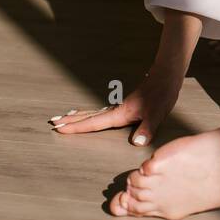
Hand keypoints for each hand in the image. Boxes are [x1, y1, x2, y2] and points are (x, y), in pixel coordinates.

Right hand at [48, 63, 184, 146]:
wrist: (166, 76)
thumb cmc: (162, 94)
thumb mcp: (157, 113)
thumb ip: (147, 129)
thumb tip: (136, 143)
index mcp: (120, 114)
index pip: (94, 122)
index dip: (77, 127)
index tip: (59, 128)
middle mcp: (116, 110)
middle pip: (89, 116)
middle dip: (71, 120)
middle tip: (52, 122)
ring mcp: (120, 107)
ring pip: (94, 112)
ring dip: (78, 116)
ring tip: (64, 117)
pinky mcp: (125, 105)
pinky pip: (102, 111)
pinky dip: (91, 113)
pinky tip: (91, 114)